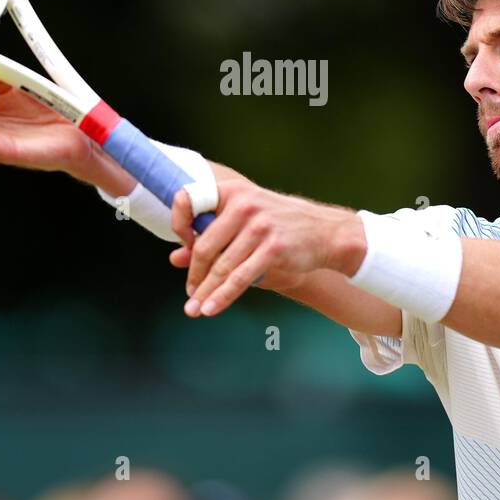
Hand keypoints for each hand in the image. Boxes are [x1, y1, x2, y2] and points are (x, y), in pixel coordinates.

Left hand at [167, 178, 365, 317]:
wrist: (324, 232)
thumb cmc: (278, 226)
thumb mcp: (244, 221)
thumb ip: (210, 236)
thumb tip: (175, 258)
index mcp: (232, 191)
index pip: (189, 199)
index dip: (179, 225)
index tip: (183, 248)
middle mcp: (243, 205)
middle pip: (205, 246)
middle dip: (194, 275)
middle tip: (190, 294)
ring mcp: (259, 226)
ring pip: (221, 266)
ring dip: (205, 292)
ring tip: (195, 308)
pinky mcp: (273, 248)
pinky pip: (240, 278)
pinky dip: (223, 296)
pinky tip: (212, 308)